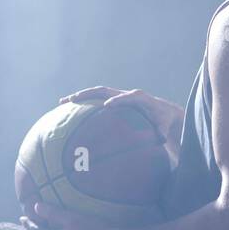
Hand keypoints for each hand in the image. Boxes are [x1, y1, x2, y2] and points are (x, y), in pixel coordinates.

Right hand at [60, 86, 183, 147]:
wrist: (165, 113)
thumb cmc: (164, 122)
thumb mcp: (165, 127)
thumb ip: (162, 131)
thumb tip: (161, 138)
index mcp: (140, 99)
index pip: (128, 97)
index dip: (118, 100)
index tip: (108, 106)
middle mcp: (127, 95)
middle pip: (105, 91)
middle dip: (89, 94)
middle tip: (73, 100)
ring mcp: (119, 97)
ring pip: (96, 94)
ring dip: (80, 97)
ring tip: (63, 102)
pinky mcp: (114, 102)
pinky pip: (97, 101)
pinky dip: (84, 104)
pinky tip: (69, 110)